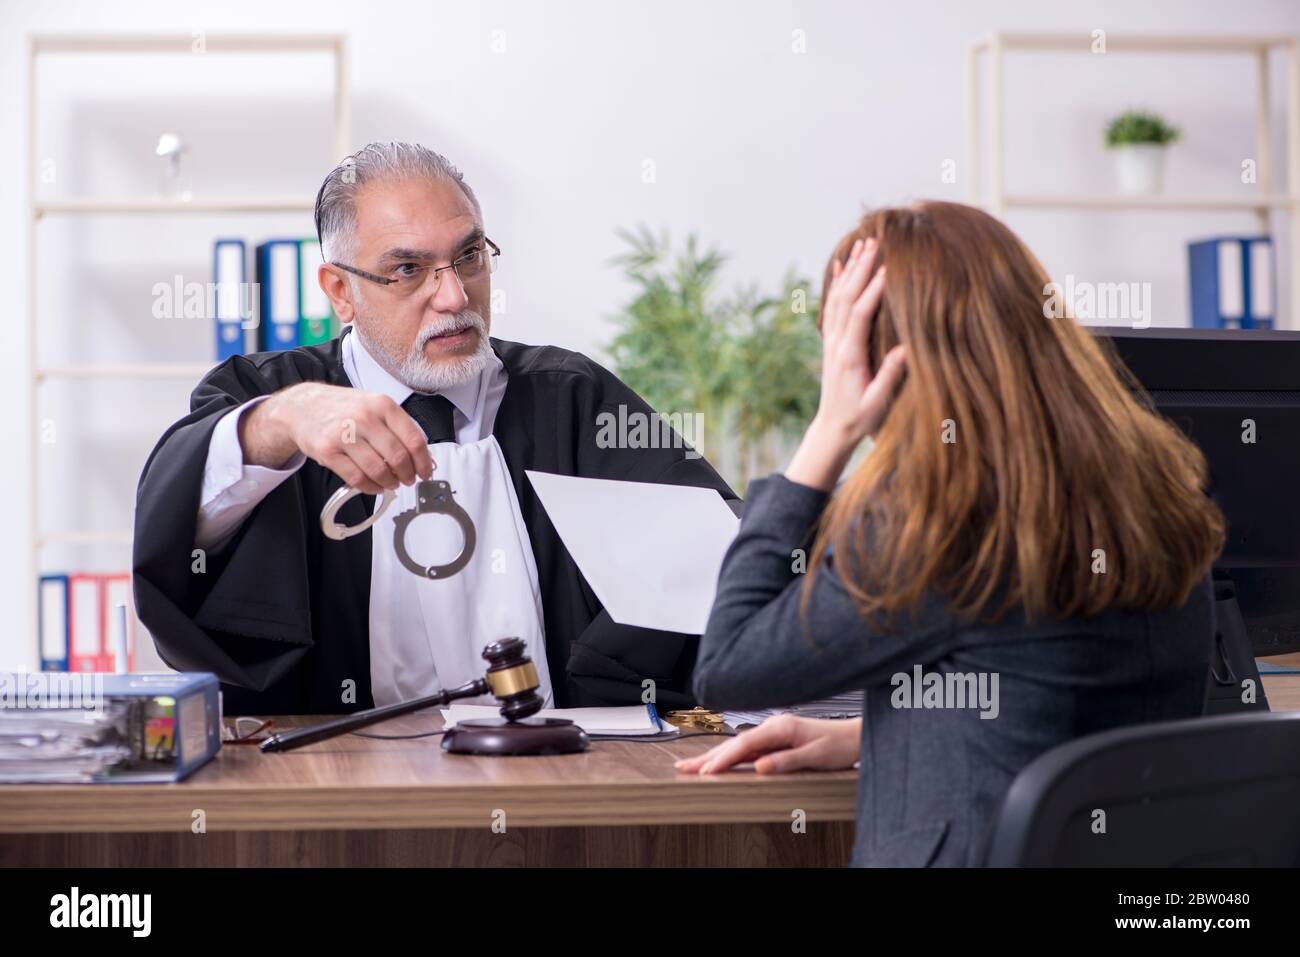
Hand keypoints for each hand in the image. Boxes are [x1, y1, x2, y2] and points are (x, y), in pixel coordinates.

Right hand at [240, 383, 433, 492]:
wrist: (302, 406)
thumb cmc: (342, 408)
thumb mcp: (373, 405)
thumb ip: (396, 426)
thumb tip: (420, 453)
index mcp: (382, 405)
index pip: (414, 439)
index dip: (424, 461)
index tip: (425, 471)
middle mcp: (365, 418)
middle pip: (398, 457)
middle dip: (408, 474)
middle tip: (408, 479)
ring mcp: (345, 435)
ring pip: (378, 470)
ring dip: (389, 482)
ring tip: (391, 483)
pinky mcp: (328, 451)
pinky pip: (357, 478)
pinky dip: (370, 488)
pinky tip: (374, 486)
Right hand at [673, 714, 860, 774]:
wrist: (854, 736)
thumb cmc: (839, 745)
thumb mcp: (816, 756)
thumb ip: (786, 761)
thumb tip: (759, 767)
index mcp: (781, 728)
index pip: (744, 745)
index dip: (723, 759)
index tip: (706, 772)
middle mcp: (773, 726)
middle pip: (734, 743)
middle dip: (707, 757)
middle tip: (681, 768)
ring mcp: (774, 732)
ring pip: (738, 746)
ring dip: (715, 756)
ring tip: (692, 766)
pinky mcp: (776, 739)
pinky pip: (748, 749)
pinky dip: (730, 756)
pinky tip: (720, 763)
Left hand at [785, 237, 906, 490]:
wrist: (832, 428)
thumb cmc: (859, 418)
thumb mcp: (878, 402)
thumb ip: (889, 377)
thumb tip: (905, 350)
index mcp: (849, 356)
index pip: (861, 315)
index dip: (873, 290)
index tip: (887, 268)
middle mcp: (837, 343)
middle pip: (847, 298)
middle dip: (861, 269)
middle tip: (874, 241)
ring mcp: (831, 341)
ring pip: (838, 297)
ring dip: (851, 269)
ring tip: (862, 244)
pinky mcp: (831, 341)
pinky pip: (832, 305)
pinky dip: (837, 283)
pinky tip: (842, 264)